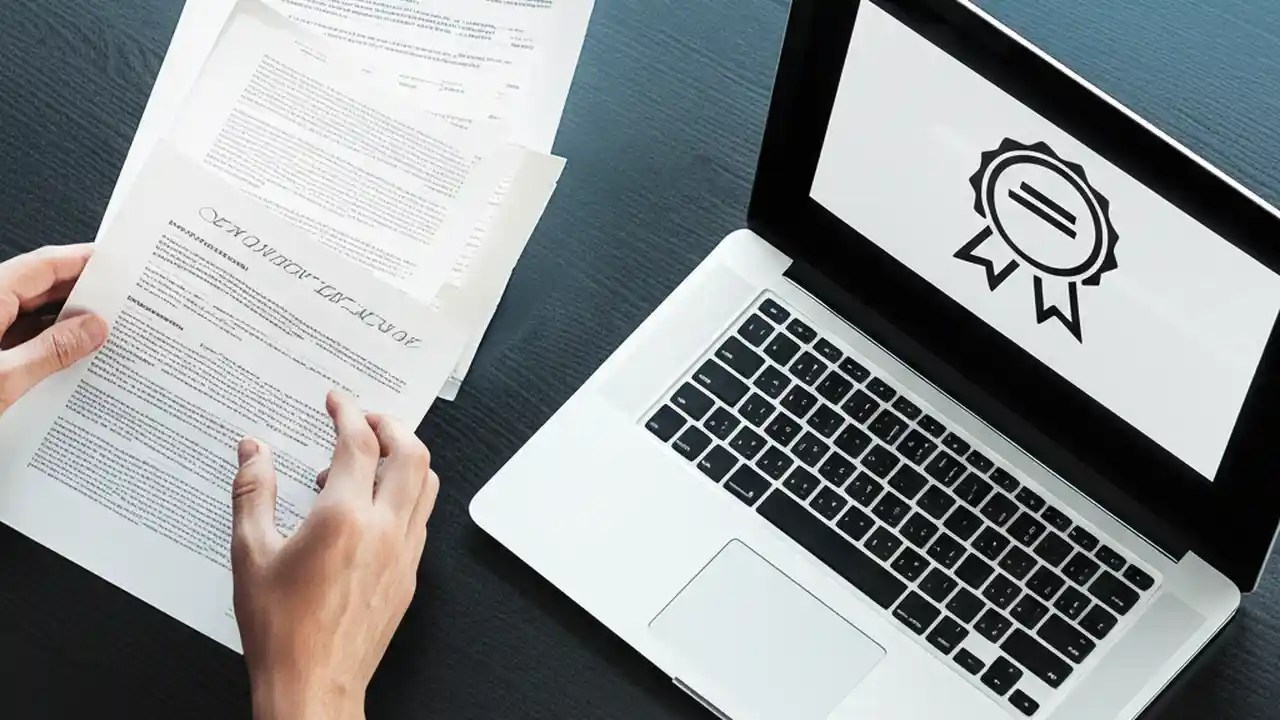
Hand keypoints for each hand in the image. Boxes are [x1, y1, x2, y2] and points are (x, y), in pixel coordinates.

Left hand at [0, 244, 107, 414]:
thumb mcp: (3, 379)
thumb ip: (52, 350)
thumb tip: (92, 328)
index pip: (45, 265)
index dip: (83, 261)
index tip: (118, 264)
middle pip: (40, 289)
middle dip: (82, 296)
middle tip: (123, 305)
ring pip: (31, 318)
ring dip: (66, 327)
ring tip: (105, 338)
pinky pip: (19, 342)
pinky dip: (46, 348)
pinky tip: (72, 363)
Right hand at [230, 390, 438, 719]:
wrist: (313, 686)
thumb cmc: (280, 631)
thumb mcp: (250, 554)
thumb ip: (252, 493)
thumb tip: (252, 450)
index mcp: (344, 518)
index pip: (359, 443)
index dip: (348, 412)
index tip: (336, 401)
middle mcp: (385, 529)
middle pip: (411, 452)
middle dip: (390, 425)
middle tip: (363, 419)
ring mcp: (404, 552)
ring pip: (426, 484)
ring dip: (403, 459)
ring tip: (363, 463)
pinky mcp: (410, 575)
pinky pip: (421, 518)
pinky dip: (405, 495)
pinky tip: (370, 508)